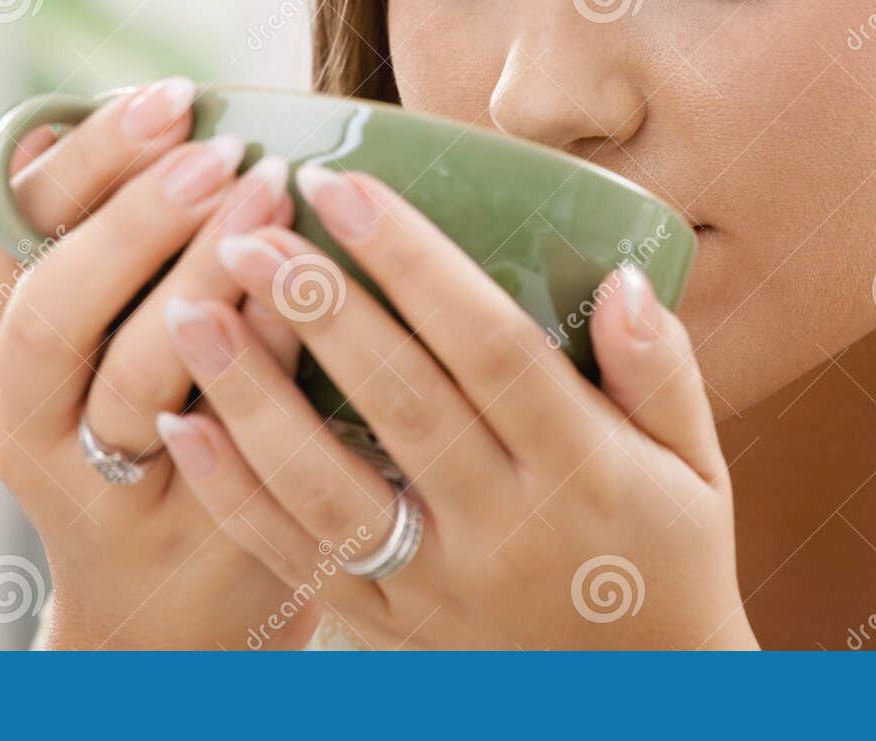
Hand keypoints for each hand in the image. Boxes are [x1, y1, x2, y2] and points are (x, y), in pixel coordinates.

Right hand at [0, 78, 319, 648]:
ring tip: (269, 192)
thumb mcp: (77, 334)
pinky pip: (227, 432)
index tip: (169, 97)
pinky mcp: (185, 525)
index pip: (10, 231)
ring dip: (201, 275)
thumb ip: (67, 241)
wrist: (169, 596)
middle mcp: (20, 417)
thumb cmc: (135, 418)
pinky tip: (306, 286)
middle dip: (135, 217)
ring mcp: (96, 483)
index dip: (86, 159)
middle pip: (53, 306)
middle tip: (220, 147)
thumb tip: (48, 125)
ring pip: (132, 377)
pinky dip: (263, 352)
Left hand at [160, 163, 756, 649]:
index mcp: (584, 468)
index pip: (490, 346)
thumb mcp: (695, 464)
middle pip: (399, 404)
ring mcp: (439, 585)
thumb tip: (621, 275)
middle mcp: (505, 526)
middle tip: (247, 232)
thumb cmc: (667, 555)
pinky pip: (301, 561)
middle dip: (319, 311)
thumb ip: (662, 370)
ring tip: (190, 312)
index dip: (415, 262)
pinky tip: (180, 426)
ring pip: (328, 489)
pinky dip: (235, 496)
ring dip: (252, 398)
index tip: (347, 187)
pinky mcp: (391, 626)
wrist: (639, 702)